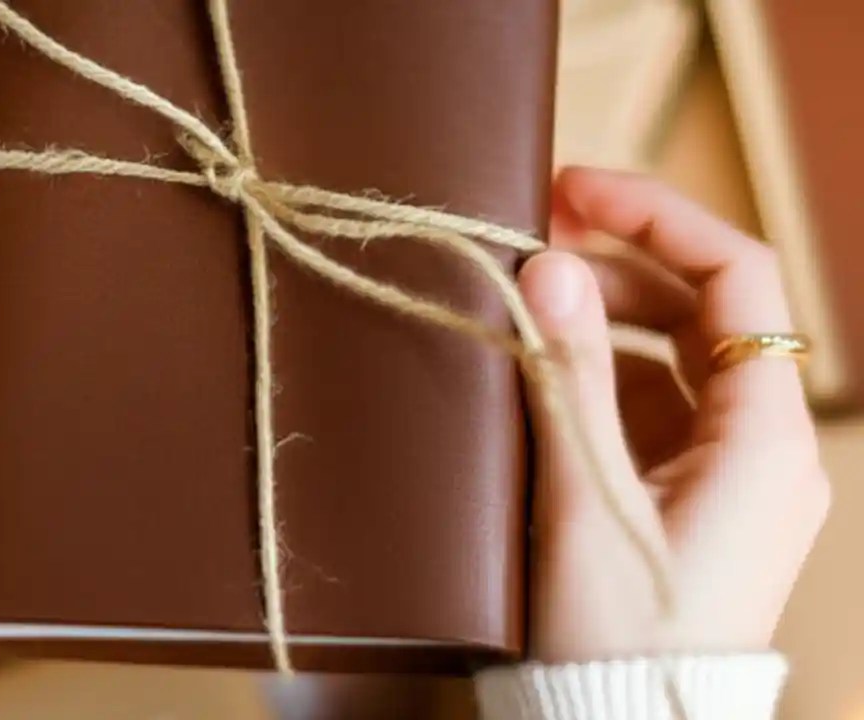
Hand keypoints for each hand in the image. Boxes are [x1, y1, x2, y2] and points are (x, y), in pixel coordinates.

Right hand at [521, 167, 828, 662]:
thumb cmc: (619, 635)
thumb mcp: (588, 500)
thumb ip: (571, 377)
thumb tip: (552, 265)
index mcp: (766, 438)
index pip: (737, 279)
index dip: (660, 216)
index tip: (577, 187)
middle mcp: (765, 447)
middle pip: (706, 312)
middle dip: (623, 263)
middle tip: (537, 235)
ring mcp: (732, 475)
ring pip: (677, 358)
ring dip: (609, 317)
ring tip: (534, 298)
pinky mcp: (694, 500)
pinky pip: (656, 408)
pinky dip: (603, 376)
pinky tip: (548, 372)